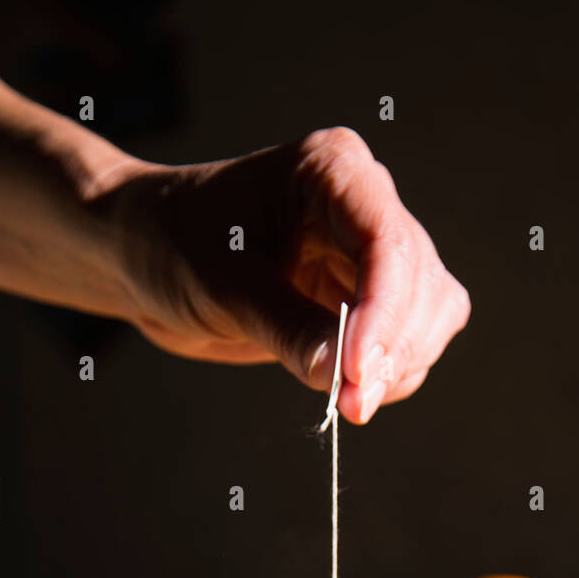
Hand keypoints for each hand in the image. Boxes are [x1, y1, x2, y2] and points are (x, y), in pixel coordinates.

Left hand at [104, 128, 470, 422]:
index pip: (387, 242)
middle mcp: (366, 203)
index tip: (357, 375)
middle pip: (422, 283)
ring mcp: (374, 251)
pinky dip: (391, 373)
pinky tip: (346, 386)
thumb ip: (289, 330)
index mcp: (332, 171)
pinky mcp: (371, 295)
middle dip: (392, 349)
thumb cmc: (172, 245)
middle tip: (350, 406)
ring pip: (431, 314)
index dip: (383, 314)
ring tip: (345, 399)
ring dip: (399, 366)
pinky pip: (411, 341)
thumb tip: (346, 379)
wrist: (147, 256)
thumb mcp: (223, 288)